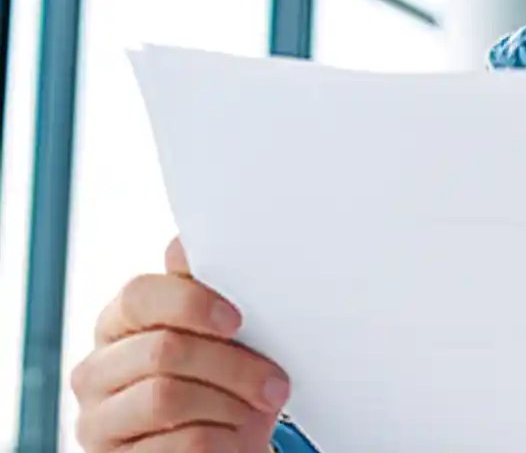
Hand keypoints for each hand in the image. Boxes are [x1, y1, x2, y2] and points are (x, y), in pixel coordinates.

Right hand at [71, 237, 289, 451]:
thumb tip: (184, 244)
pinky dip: (220, 441)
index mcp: (119, 324)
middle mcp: (96, 372)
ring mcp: (98, 422)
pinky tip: (235, 439)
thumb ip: (202, 291)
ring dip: (229, 404)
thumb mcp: (220, 336)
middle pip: (162, 350)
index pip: (140, 296)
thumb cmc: (221, 383)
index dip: (192, 303)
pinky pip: (177, 445)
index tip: (238, 320)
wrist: (220, 447)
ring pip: (166, 397)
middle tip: (276, 383)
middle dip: (232, 365)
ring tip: (257, 410)